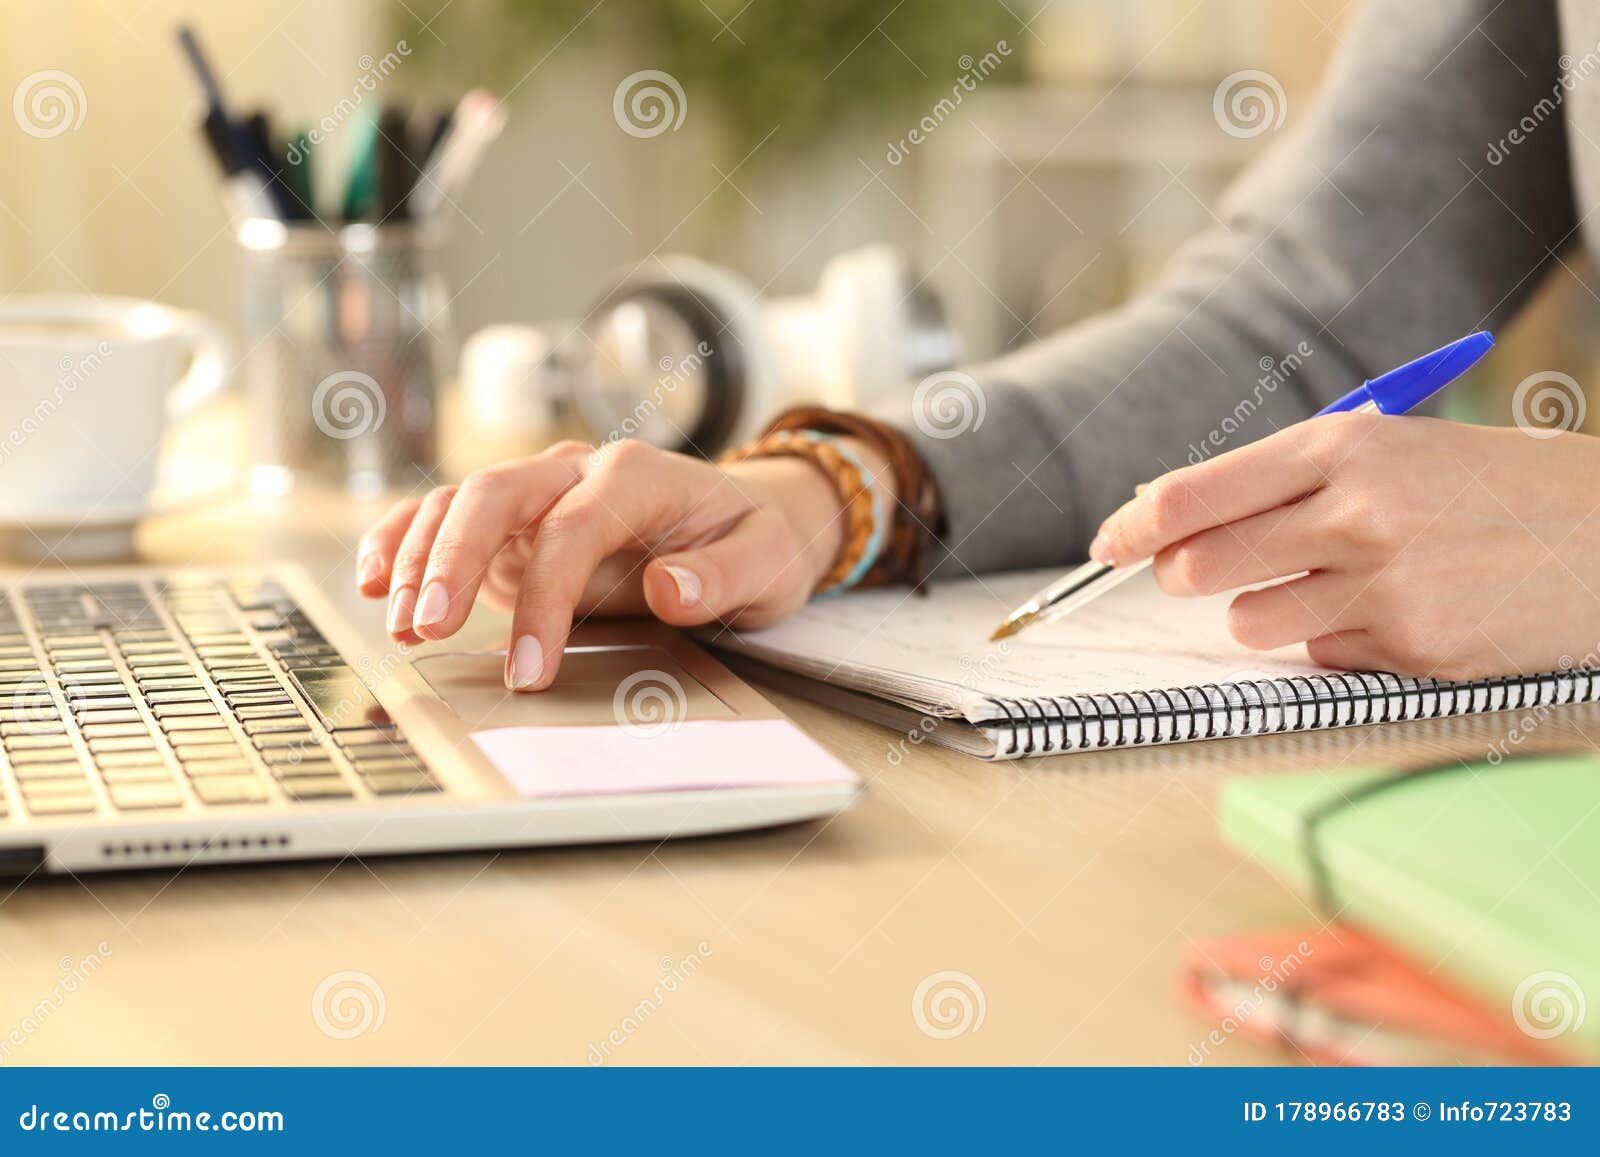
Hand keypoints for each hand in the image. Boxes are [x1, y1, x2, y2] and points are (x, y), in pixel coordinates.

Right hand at [355, 439, 872, 689]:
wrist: (746, 520)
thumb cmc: (755, 542)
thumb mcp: (768, 563)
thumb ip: (723, 577)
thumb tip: (668, 590)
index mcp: (636, 475)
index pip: (572, 530)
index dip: (544, 599)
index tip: (530, 668)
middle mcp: (577, 472)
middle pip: (495, 494)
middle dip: (452, 559)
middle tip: (427, 627)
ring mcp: (541, 494)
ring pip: (460, 502)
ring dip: (421, 558)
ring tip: (402, 622)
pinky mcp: (517, 524)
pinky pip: (449, 517)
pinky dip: (406, 540)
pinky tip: (377, 578)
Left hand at [1089, 412, 1599, 679]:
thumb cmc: (1496, 488)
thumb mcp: (1397, 451)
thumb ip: (1289, 479)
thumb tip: (1170, 512)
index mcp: (1346, 445)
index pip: (1197, 493)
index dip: (1137, 525)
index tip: (1110, 543)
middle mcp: (1358, 512)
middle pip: (1201, 564)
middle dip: (1184, 575)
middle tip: (1200, 573)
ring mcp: (1387, 586)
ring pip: (1250, 623)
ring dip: (1269, 613)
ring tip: (1336, 586)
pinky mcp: (1415, 651)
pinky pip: (1322, 659)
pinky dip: (1340, 644)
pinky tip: (1400, 615)